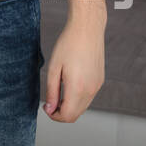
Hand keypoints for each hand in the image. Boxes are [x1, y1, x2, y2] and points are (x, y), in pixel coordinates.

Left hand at [42, 5, 104, 122]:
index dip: (54, 116)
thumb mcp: (54, 68)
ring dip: (70, 106)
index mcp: (78, 87)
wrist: (87, 29)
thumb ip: (51, 91)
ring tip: (58, 91)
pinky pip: (88, 97)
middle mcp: (91, 90)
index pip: (67, 116)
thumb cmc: (69, 44)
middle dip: (61, 113)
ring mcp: (97, 86)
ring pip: (82, 107)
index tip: (46, 107)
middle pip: (75, 115)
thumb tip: (50, 109)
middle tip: (50, 102)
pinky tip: (69, 85)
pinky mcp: (99, 81)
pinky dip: (77, 98)